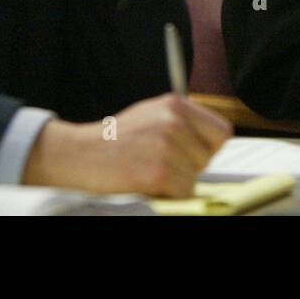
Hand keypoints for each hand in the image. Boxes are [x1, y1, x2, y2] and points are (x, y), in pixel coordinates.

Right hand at [23, 94, 232, 196]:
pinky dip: (168, 194)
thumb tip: (212, 145)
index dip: (208, 147)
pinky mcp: (158, 170)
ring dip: (176, 181)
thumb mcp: (151, 115)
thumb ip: (182, 123)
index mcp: (175, 104)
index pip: (221, 131)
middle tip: (159, 163)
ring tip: (148, 171)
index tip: (189, 153)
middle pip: (208, 156)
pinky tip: (146, 182)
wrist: (78, 154)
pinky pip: (183, 191)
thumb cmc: (115, 140)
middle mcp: (174, 120)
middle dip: (190, 166)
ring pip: (195, 177)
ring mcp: (166, 144)